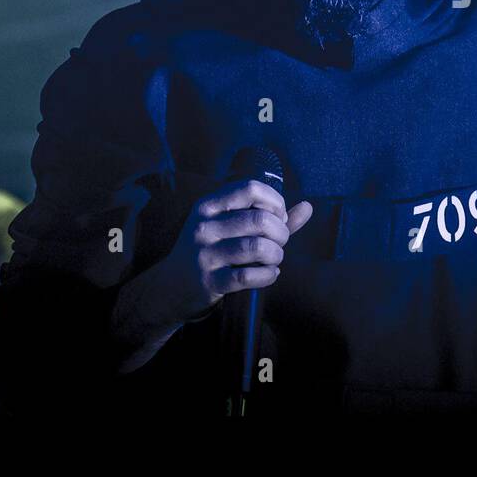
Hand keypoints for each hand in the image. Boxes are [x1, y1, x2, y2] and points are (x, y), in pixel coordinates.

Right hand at [111, 175, 311, 369]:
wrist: (169, 289)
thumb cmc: (208, 252)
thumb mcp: (228, 228)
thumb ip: (270, 217)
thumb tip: (308, 206)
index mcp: (209, 206)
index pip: (250, 188)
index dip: (274, 201)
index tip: (279, 217)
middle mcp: (204, 226)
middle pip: (260, 219)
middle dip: (281, 232)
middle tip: (280, 243)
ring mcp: (205, 254)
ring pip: (258, 247)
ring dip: (277, 254)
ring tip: (275, 259)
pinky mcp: (209, 281)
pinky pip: (249, 275)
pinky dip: (269, 275)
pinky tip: (269, 274)